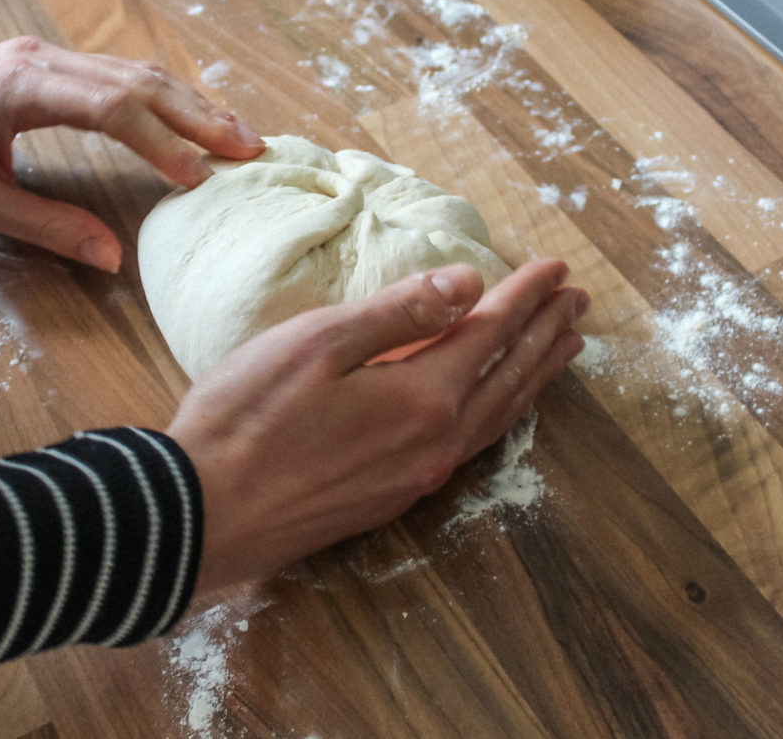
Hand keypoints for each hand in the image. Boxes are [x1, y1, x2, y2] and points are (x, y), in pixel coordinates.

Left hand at [0, 37, 265, 271]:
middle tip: (251, 147)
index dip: (163, 142)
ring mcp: (49, 56)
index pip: (114, 108)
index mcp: (25, 87)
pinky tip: (191, 117)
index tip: (201, 177)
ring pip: (136, 71)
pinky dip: (163, 98)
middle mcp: (44, 60)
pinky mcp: (50, 64)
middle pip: (140, 80)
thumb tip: (113, 258)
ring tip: (237, 133)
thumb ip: (46, 226)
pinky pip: (120, 75)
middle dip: (199, 115)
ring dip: (190, 102)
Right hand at [169, 258, 588, 592]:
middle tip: (577, 304)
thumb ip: (397, 313)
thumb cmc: (248, 418)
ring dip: (532, 378)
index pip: (490, 334)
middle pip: (507, 379)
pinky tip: (493, 409)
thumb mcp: (316, 344)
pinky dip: (497, 414)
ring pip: (494, 419)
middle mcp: (434, 443)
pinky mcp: (389, 498)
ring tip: (561, 351)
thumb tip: (468, 284)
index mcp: (422, 397)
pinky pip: (468, 446)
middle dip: (545, 335)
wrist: (205, 514)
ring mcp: (414, 477)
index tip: (555, 268)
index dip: (524, 296)